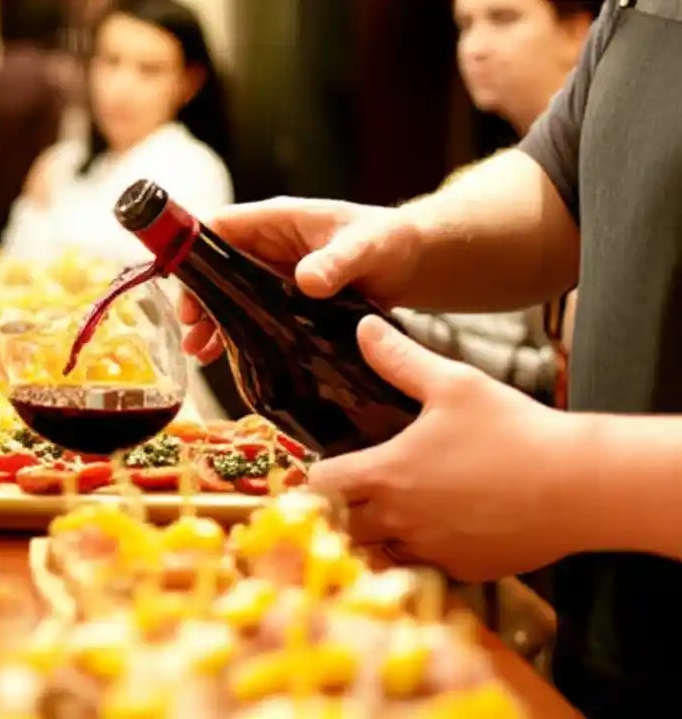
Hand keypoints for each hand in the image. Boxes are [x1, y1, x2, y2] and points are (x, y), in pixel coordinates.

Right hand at [180, 199, 423, 362]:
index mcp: (277, 220)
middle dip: (197, 296)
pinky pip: (249, 316)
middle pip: (214, 266)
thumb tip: (307, 280)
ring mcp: (273, 275)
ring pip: (227, 295)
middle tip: (190, 327)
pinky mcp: (284, 302)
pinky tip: (221, 357)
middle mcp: (267, 246)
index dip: (192, 248)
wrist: (412, 264)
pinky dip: (234, 335)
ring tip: (198, 351)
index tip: (178, 280)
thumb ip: (337, 262)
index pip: (219, 225)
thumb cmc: (389, 241)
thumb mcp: (366, 247)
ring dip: (210, 321)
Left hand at [308, 316, 577, 581]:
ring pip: (379, 554)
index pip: (321, 485)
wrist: (579, 487)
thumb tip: (364, 326)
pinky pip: (423, 569)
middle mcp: (399, 520)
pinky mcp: (462, 571)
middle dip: (341, 512)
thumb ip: (401, 358)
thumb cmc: (514, 431)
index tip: (330, 468)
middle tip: (356, 494)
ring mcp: (430, 551)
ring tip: (394, 512)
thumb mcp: (454, 383)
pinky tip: (440, 530)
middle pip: (341, 527)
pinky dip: (421, 554)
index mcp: (387, 474)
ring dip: (378, 537)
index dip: (318, 477)